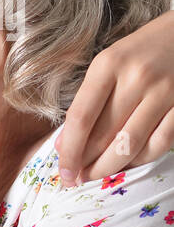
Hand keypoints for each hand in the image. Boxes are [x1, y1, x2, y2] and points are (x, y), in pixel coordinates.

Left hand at [56, 9, 173, 184]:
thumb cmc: (142, 49)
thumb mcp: (109, 62)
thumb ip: (88, 100)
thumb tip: (65, 144)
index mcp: (108, 64)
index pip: (81, 117)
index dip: (69, 150)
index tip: (63, 170)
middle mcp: (136, 78)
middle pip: (103, 135)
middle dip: (86, 163)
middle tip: (76, 178)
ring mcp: (164, 92)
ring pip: (130, 144)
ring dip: (109, 167)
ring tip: (96, 174)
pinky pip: (160, 142)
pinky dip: (141, 159)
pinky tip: (128, 163)